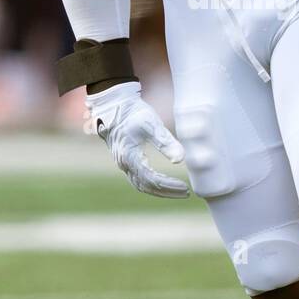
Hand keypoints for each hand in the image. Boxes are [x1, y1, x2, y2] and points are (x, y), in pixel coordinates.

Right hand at [85, 81, 188, 197]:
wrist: (113, 106)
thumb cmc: (132, 112)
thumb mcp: (151, 124)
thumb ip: (166, 142)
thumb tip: (181, 159)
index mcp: (129, 156)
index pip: (151, 179)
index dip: (169, 185)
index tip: (185, 187)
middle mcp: (124, 164)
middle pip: (146, 186)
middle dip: (166, 191)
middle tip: (185, 192)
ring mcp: (123, 163)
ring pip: (141, 185)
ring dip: (160, 190)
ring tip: (179, 190)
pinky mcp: (126, 160)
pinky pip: (139, 178)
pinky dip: (153, 183)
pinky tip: (165, 182)